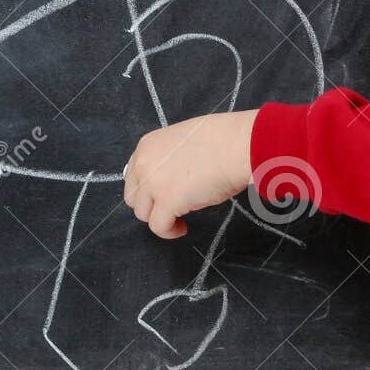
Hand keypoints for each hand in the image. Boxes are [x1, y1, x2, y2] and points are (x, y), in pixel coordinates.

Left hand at [123, 110, 256, 238]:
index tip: (162, 193)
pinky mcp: (167, 203)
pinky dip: (169, 231)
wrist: (237, 146)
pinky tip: (182, 228)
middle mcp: (143, 164)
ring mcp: (153, 185)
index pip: (133, 174)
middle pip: (133, 196)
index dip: (147, 188)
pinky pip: (158, 227)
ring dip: (160, 218)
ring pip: (143, 214)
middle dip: (150, 204)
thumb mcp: (184, 139)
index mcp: (147, 146)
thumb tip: (175, 173)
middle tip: (170, 206)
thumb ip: (170, 156)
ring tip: (179, 218)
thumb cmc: (222, 138)